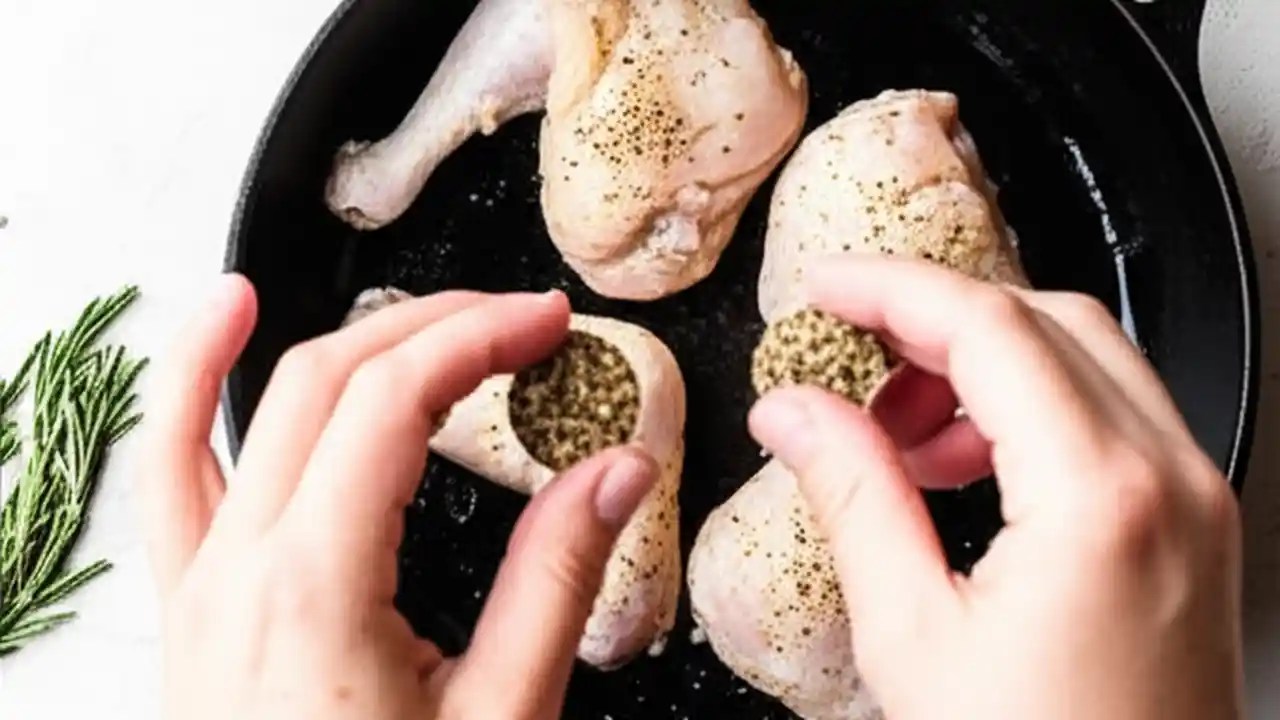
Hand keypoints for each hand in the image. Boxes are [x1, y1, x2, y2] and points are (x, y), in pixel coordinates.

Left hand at [136, 276, 656, 719]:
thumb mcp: (499, 717)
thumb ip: (556, 579)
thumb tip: (615, 473)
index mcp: (315, 586)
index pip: (392, 398)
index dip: (477, 336)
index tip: (546, 324)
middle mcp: (239, 566)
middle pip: (325, 379)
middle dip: (430, 324)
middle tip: (517, 321)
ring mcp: (199, 582)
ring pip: (244, 405)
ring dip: (322, 328)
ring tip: (394, 287)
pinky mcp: (190, 604)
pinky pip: (170, 468)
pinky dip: (188, 382)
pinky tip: (216, 328)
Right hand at [750, 256, 1243, 719]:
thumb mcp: (913, 635)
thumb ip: (853, 496)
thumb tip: (794, 412)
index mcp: (1096, 497)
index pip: (984, 326)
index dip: (890, 290)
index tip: (825, 290)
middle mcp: (1168, 479)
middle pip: (1043, 321)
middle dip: (934, 321)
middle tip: (851, 354)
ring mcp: (1195, 500)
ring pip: (1085, 359)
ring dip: (983, 365)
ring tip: (899, 426)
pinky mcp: (1195, 527)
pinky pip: (1112, 418)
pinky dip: (1030, 409)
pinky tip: (964, 462)